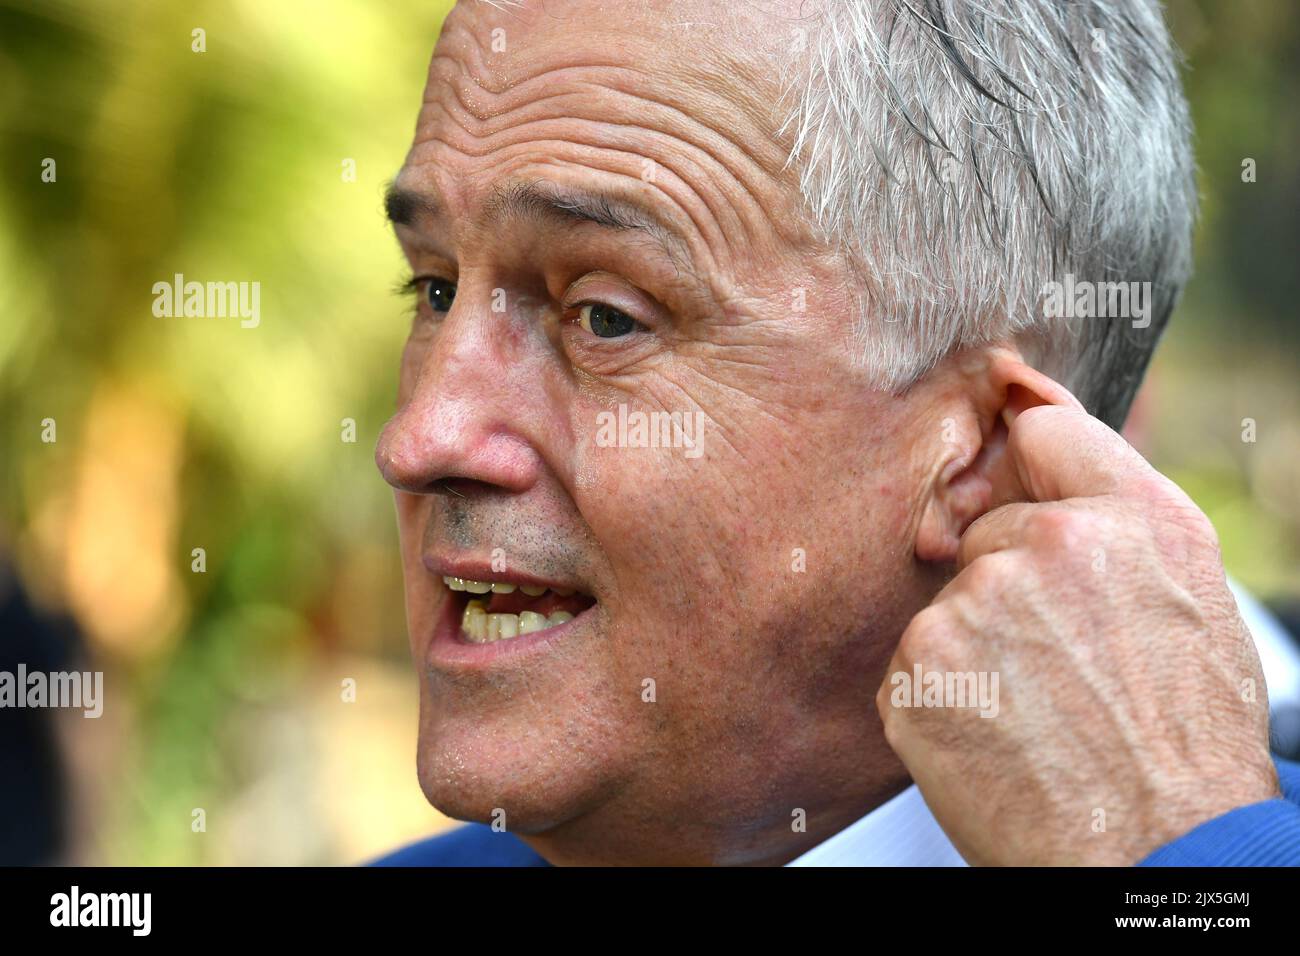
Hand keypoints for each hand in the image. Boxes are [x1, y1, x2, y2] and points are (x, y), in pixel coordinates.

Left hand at [876, 404, 1279, 864]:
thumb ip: (1120, 502)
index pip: (1042, 431)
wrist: (1157, 851)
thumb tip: (1040, 424)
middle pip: (988, 529)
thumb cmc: (1184, 736)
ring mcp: (975, 608)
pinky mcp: (919, 670)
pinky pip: (916, 660)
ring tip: (1037, 706)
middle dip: (1009, 580)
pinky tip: (997, 732)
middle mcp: (1050, 548)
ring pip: (950, 600)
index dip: (1027, 461)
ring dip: (976, 644)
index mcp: (1130, 521)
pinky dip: (942, 695)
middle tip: (1062, 660)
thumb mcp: (1190, 593)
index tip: (1009, 467)